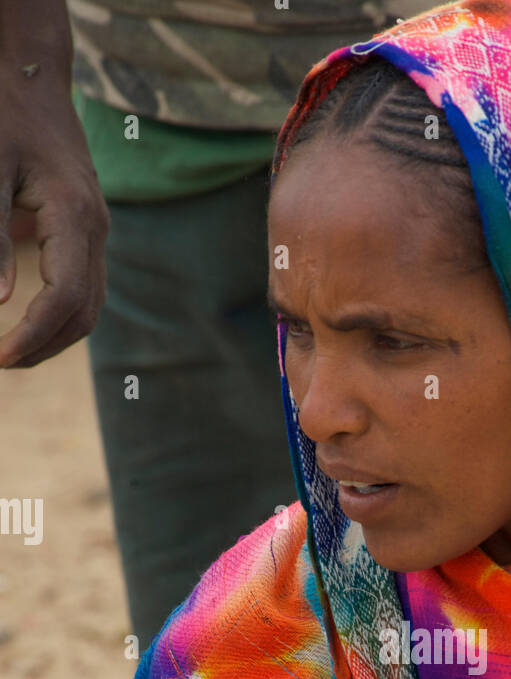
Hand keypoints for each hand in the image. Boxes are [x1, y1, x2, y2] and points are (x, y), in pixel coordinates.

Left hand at [0, 3, 109, 367]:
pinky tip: (31, 324)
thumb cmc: (6, 115)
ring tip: (13, 353)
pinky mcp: (89, 233)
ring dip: (56, 337)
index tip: (1, 358)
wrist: (34, 79)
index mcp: (75, 215)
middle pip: (84, 312)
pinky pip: (86, 289)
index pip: (66, 296)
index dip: (34, 335)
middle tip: (1, 363)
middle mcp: (96, 229)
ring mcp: (98, 233)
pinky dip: (62, 316)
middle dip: (45, 346)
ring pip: (91, 307)